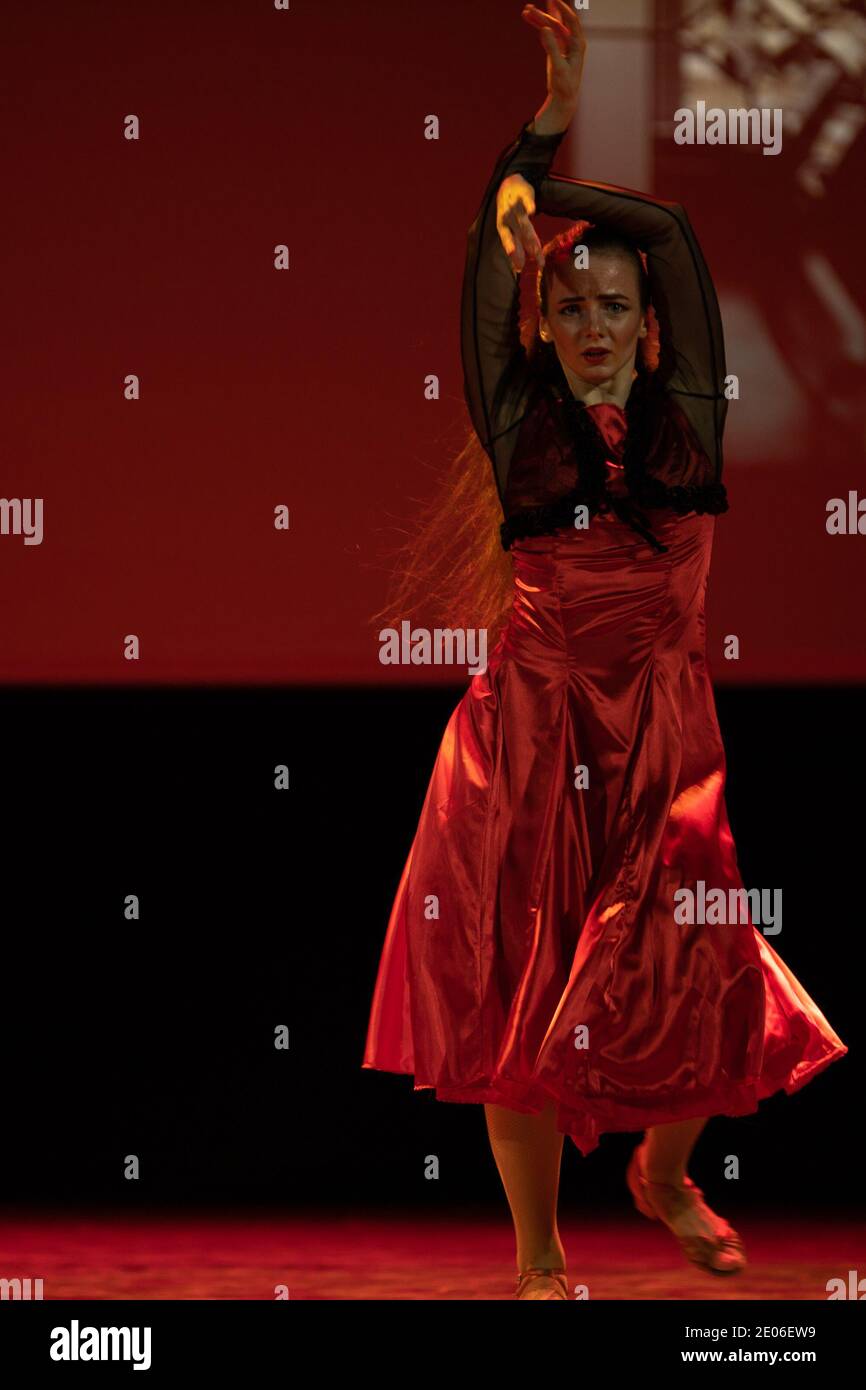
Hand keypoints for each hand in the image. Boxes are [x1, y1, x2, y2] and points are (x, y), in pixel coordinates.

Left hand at [496, 174, 544, 272]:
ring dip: (523, 228)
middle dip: (511, 243)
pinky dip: (529, 205)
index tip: (520, 268)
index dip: (515, 256)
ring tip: (527, 238)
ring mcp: (515, 207)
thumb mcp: (517, 229)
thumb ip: (521, 246)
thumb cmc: (514, 212)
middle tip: (511, 253)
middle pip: (511, 233)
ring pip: (520, 220)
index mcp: (505, 229)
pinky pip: (526, 200)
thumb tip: (520, 268)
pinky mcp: (522, 195)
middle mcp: (508, 220)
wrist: (510, 184)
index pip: (511, 245)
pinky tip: (532, 211)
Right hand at [522, 0, 585, 114]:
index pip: (571, 21)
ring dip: (540, 20)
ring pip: (552, 28)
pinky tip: (532, 20)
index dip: (562, 9)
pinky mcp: (557, 50)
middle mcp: (572, 42)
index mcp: (577, 44)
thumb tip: (544, 28)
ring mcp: (564, 45)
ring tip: (526, 11)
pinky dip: (540, 27)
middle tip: (528, 9)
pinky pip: (549, 35)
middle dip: (543, 16)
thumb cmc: (564, 85)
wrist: (563, 98)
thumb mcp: (557, 67)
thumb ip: (551, 47)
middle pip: (557, 23)